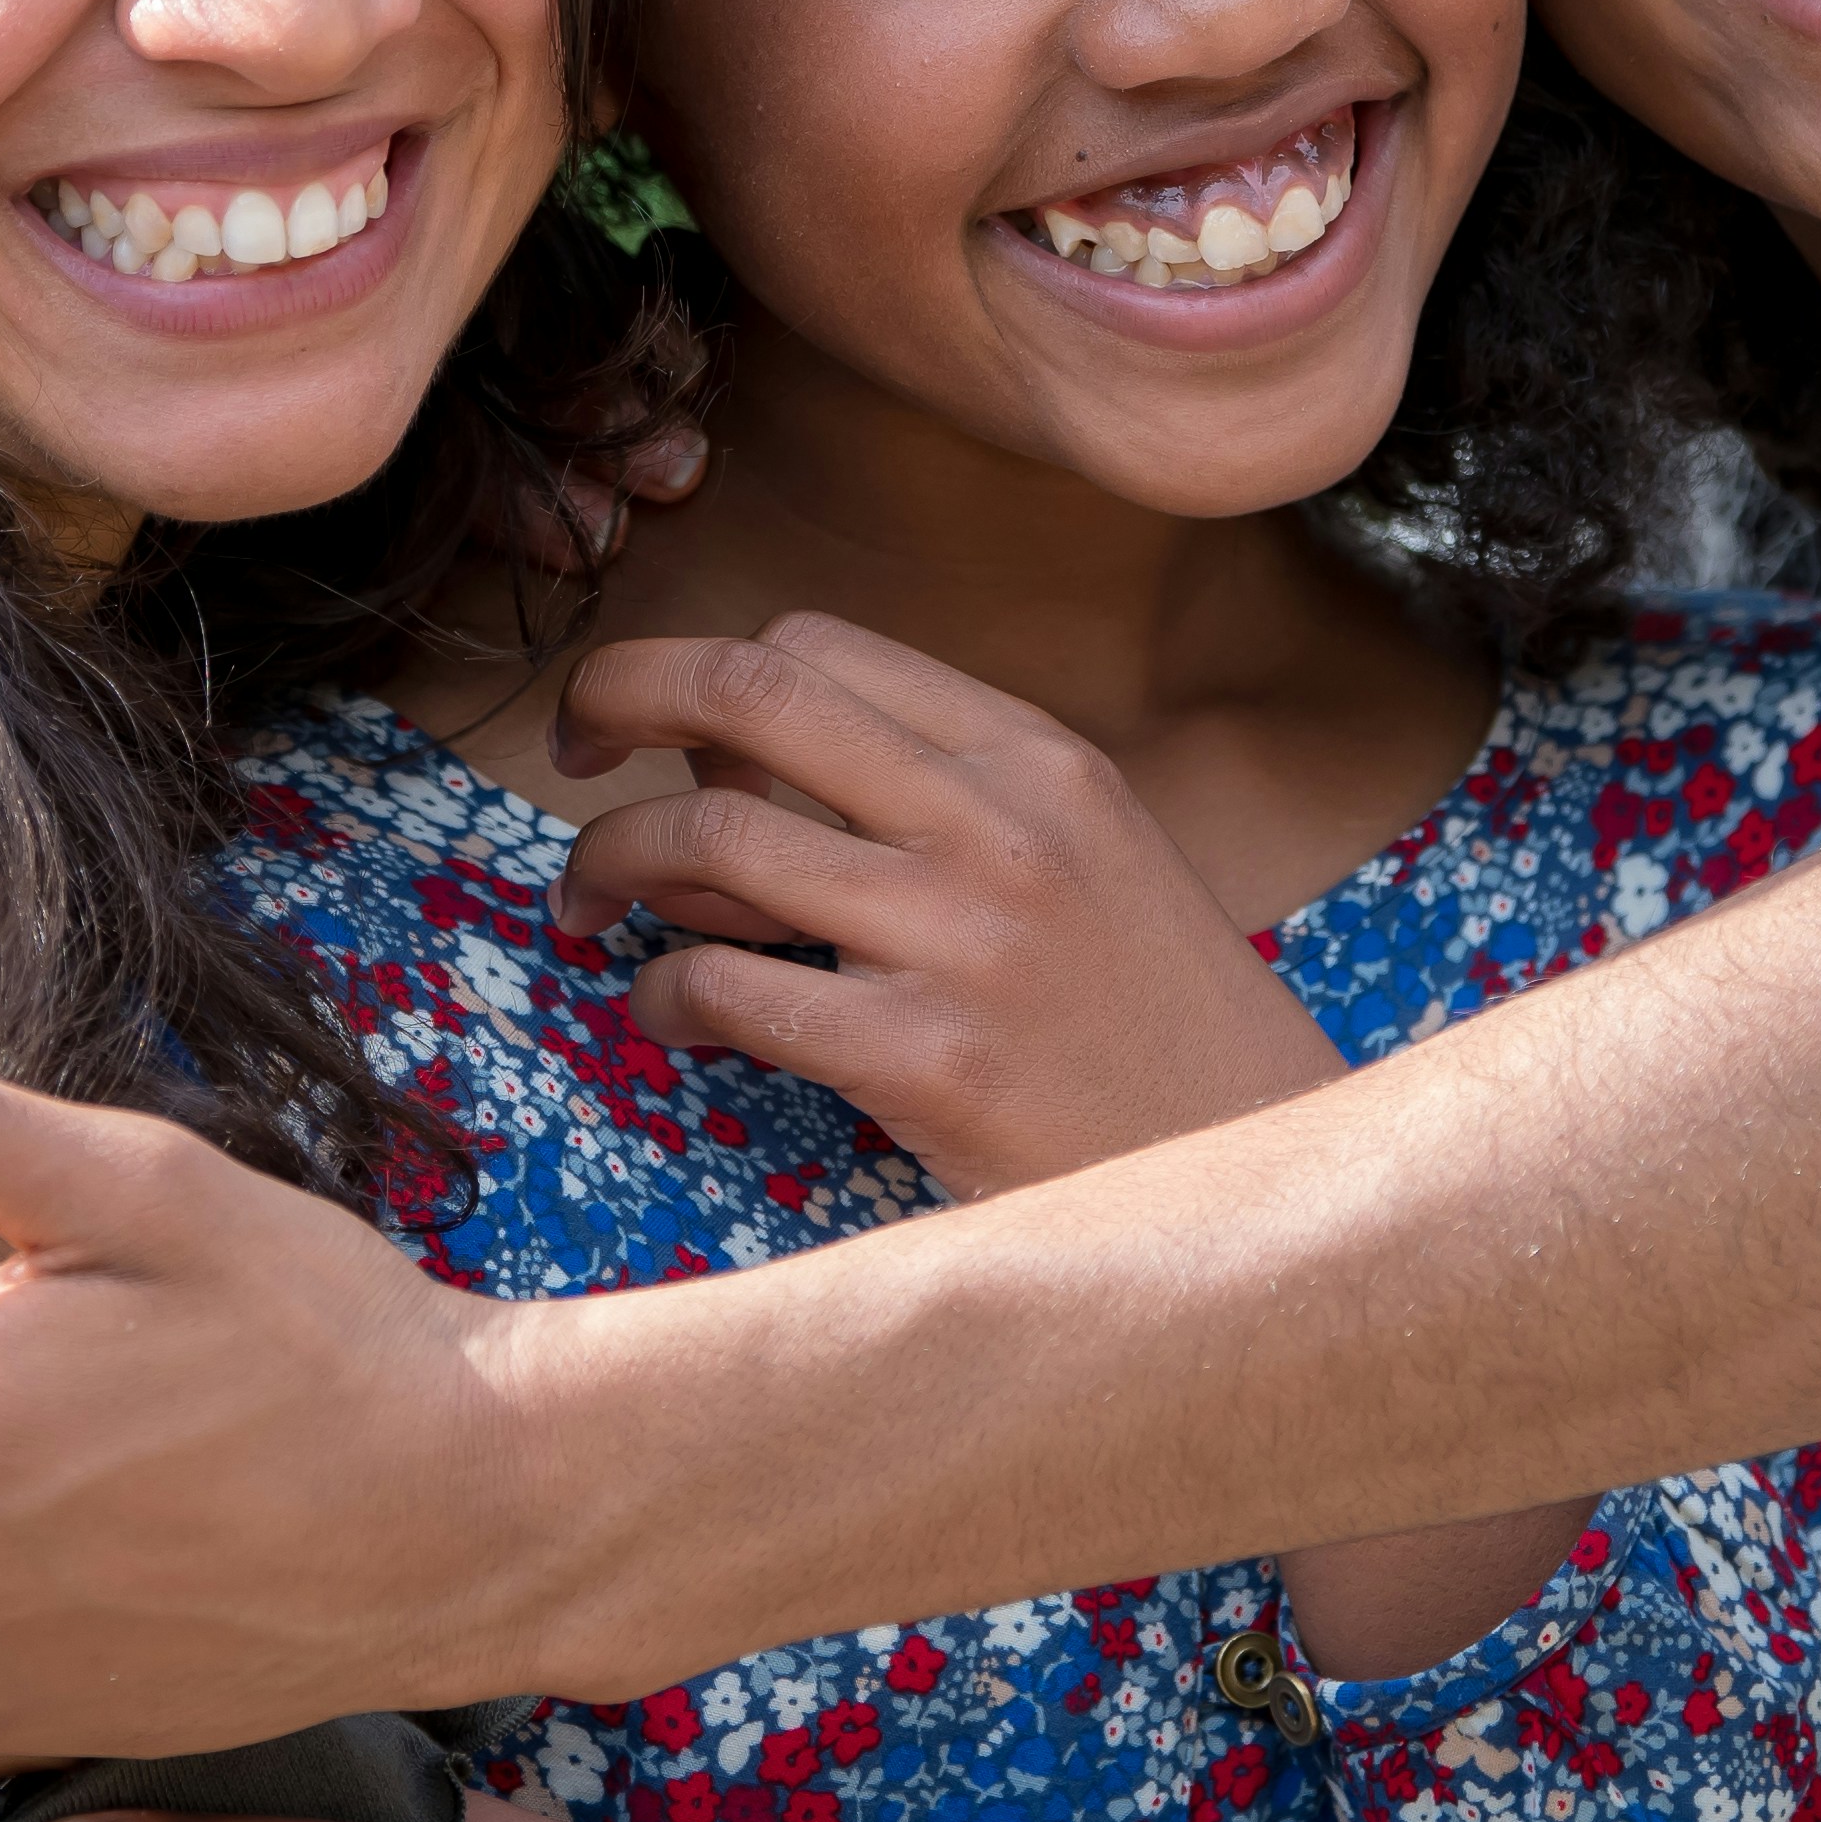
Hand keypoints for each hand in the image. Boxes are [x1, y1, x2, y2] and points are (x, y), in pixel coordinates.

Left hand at [542, 615, 1340, 1194]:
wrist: (1253, 1175)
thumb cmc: (1148, 1026)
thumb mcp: (1082, 863)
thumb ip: (933, 802)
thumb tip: (727, 774)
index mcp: (1036, 756)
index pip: (817, 646)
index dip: (705, 670)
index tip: (655, 725)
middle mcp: (995, 821)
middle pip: (746, 690)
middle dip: (615, 696)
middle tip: (566, 750)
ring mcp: (958, 937)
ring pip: (708, 837)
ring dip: (606, 862)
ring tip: (582, 906)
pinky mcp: (922, 1059)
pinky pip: (725, 990)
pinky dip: (662, 996)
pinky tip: (669, 1016)